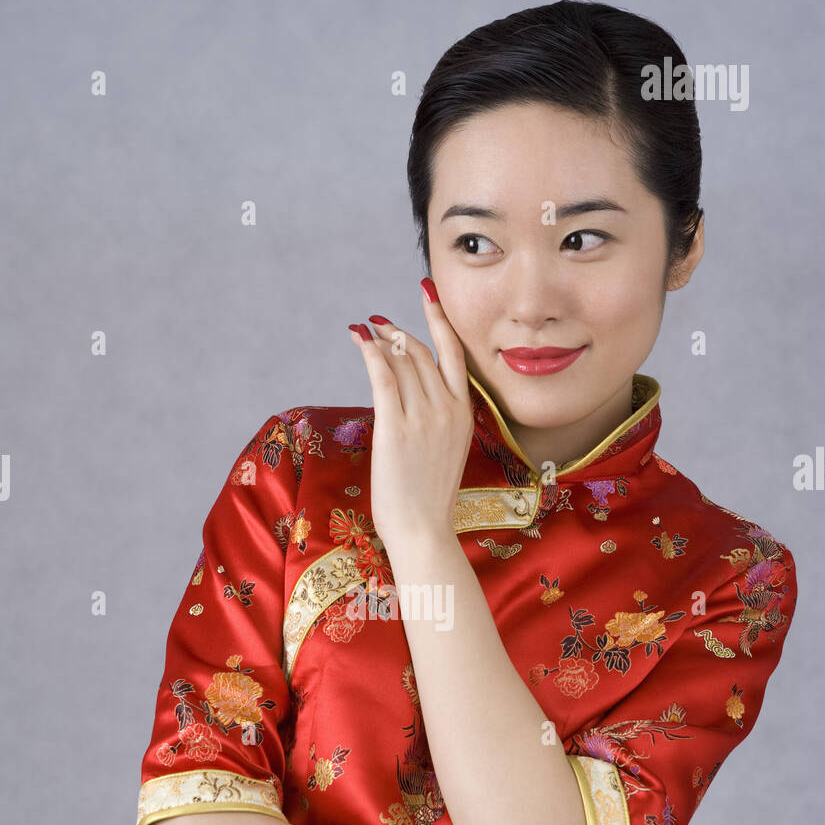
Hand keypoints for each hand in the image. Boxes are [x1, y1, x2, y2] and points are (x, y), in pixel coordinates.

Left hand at [346, 279, 473, 551]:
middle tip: (378, 322)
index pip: (453, 354)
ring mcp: (423, 416)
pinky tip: (360, 338)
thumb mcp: (444, 452)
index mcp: (464, 413)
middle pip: (421, 354)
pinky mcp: (396, 427)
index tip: (426, 294)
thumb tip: (410, 396)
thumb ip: (435, 420)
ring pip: (401, 360)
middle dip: (398, 331)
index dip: (438, 319)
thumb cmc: (429, 500)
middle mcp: (447, 409)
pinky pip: (384, 375)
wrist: (424, 530)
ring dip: (380, 338)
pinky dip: (370, 350)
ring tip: (365, 329)